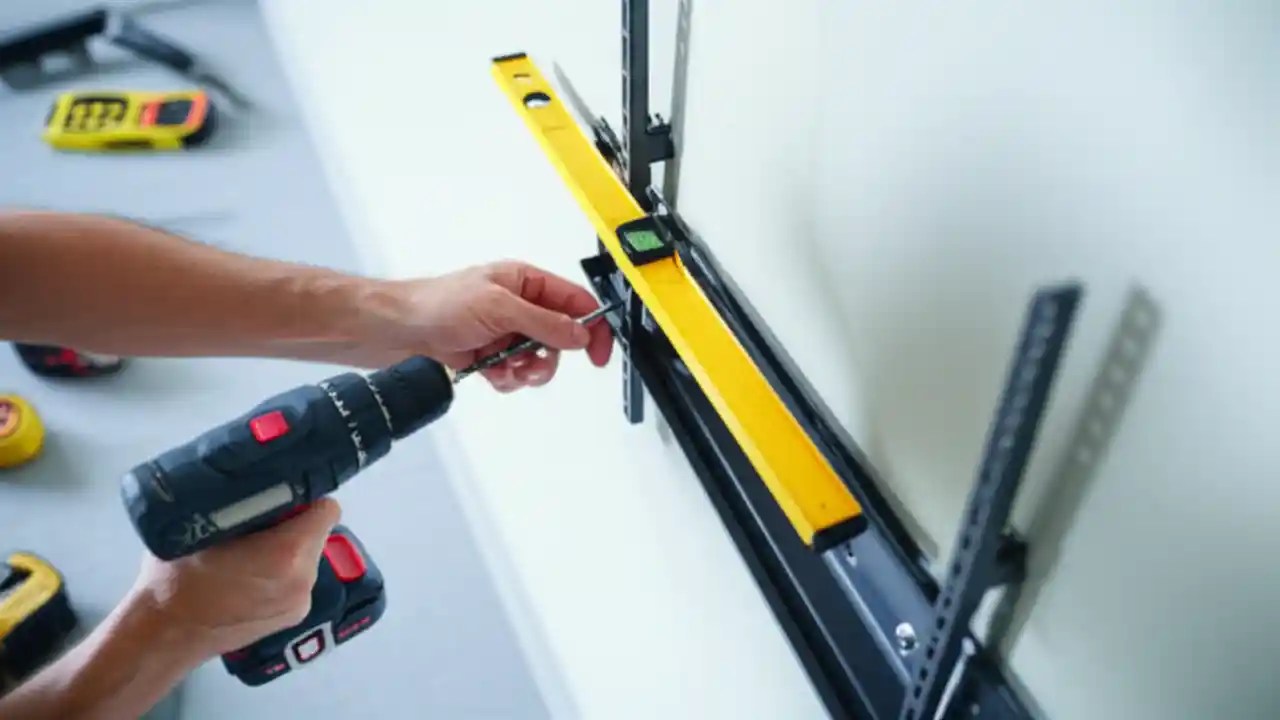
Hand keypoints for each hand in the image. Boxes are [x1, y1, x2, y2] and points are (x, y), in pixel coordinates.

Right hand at [131, 499, 341, 657]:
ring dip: (288, 548)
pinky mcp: (292, 618)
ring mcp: (301, 602)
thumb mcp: (203, 524)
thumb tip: (258, 482)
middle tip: (258, 520)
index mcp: (288, 553)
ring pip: (307, 556)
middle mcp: (304, 578)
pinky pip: (297, 580)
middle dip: (294, 522)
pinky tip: (250, 575)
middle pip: (316, 533)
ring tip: (250, 549)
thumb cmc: (177, 578)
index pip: (325, 509)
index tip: (284, 494)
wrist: (162, 635)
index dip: (307, 496)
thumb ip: (240, 503)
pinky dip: (282, 572)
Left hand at [369, 261, 613, 391]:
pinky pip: (515, 374)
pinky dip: (507, 379)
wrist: (398, 329)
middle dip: (548, 356)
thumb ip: (544, 322)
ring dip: (526, 371)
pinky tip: (489, 373)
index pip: (575, 302)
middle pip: (560, 337)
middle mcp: (518, 305)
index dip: (592, 326)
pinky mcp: (489, 354)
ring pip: (538, 360)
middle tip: (531, 363)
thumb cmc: (439, 304)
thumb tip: (580, 333)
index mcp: (525, 282)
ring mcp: (504, 331)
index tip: (599, 353)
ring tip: (505, 369)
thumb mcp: (499, 308)